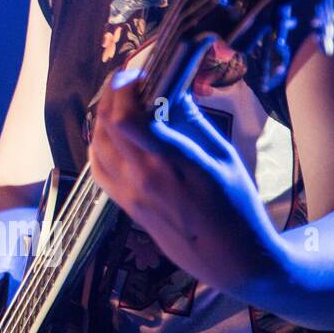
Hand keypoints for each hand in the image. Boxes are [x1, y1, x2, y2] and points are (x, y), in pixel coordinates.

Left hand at [88, 67, 281, 297]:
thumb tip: (172, 87)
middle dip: (112, 92)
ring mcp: (130, 193)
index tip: (136, 72)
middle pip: (108, 124)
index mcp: (177, 163)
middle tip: (127, 79)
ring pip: (97, 142)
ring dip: (103, 115)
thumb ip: (192, 121)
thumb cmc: (236, 205)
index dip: (124, 89)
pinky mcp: (123, 204)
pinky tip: (112, 132)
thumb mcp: (225, 157)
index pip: (130, 120)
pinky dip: (98, 142)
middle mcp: (145, 177)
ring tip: (121, 101)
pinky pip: (97, 166)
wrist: (230, 259)